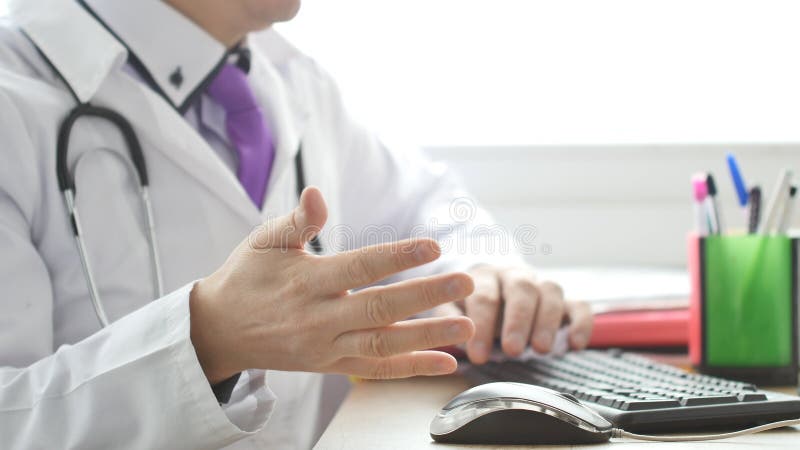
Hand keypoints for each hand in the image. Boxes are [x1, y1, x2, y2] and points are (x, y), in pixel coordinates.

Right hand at [189, 187, 475, 382]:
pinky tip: (444, 363)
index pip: (360, 267)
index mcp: (307, 281)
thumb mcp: (263, 242)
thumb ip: (296, 221)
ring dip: (429, 336)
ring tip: (468, 328)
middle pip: (380, 308)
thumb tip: (317, 194)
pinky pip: (376, 370)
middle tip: (466, 282)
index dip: (398, 256)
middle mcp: (319, 318)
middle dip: (427, 296)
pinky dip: (411, 368)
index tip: (434, 246)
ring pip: (384, 344)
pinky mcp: (331, 366)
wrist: (219, 330)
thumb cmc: (246, 278)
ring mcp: (326, 347)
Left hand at [435, 265, 591, 363]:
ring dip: (546, 321)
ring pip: (550, 291)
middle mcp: (514, 276)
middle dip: (518, 320)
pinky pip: (579, 305)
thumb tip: (449, 332)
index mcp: (484, 277)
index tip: (478, 355)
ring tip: (540, 350)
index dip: (482, 325)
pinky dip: (581, 322)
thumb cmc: (470, 303)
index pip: (485, 296)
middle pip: (521, 289)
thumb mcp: (451, 307)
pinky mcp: (563, 300)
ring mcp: (541, 285)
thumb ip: (447, 316)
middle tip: (512, 350)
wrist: (492, 284)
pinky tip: (576, 344)